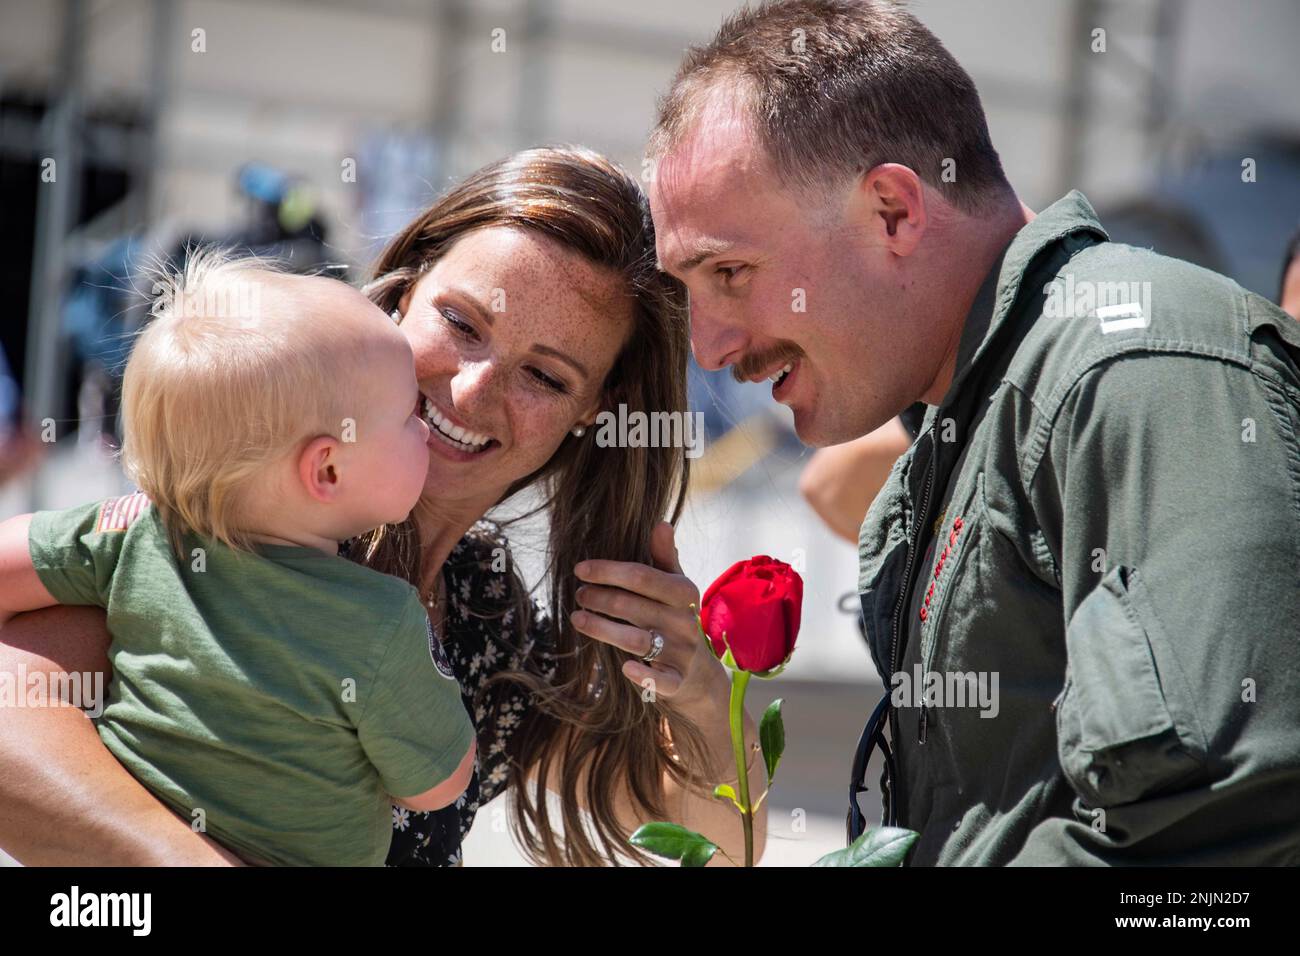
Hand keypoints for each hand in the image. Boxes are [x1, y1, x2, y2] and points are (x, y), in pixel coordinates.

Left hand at [572, 521, 724, 709]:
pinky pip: (662, 680)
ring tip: (577, 618)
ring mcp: (682, 652)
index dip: (608, 571)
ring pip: (637, 640)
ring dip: (602, 629)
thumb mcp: (675, 589)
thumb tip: (661, 523)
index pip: (642, 577)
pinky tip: (624, 668)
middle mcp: (685, 621)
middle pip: (632, 606)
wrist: (699, 674)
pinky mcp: (677, 681)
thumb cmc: (676, 621)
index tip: (580, 569)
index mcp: (684, 593)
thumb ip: (665, 558)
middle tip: (578, 594)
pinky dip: (644, 674)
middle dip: (599, 598)